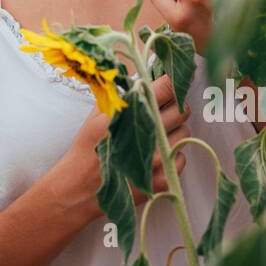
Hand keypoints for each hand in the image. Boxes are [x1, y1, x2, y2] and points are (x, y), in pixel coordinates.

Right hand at [50, 74, 190, 224]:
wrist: (80, 188)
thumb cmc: (88, 147)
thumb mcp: (98, 113)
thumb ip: (123, 93)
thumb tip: (147, 77)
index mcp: (128, 112)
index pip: (166, 88)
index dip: (171, 84)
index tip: (170, 85)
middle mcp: (144, 134)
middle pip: (181, 110)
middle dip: (175, 107)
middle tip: (162, 111)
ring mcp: (155, 159)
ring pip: (185, 133)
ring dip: (175, 131)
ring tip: (156, 135)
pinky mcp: (161, 180)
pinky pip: (181, 158)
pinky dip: (172, 155)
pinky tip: (154, 156)